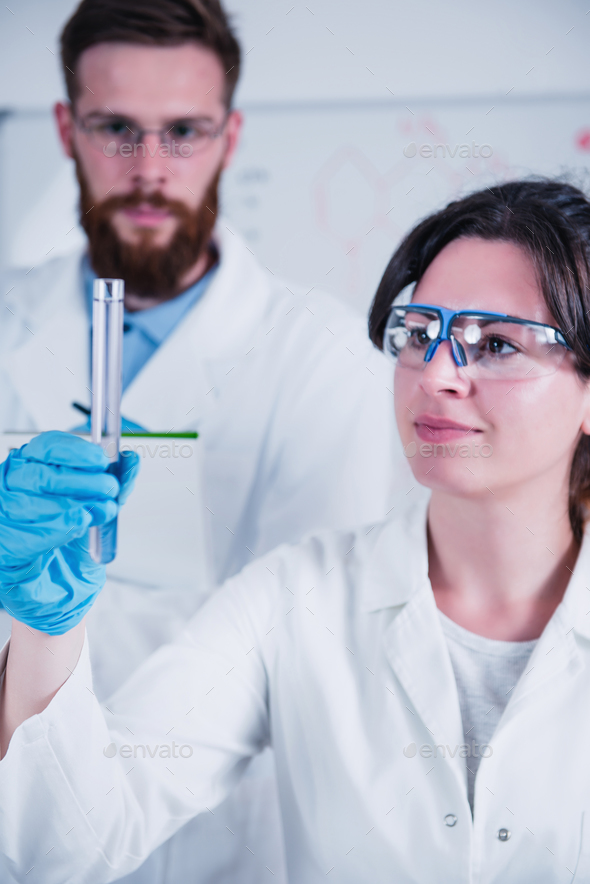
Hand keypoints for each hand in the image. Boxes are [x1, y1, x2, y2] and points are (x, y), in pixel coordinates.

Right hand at [0, 431, 139, 634]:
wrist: (63, 591)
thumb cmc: (74, 546)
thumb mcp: (101, 508)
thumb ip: (117, 482)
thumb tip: (131, 460)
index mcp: (32, 470)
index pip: (45, 447)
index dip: (75, 451)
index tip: (102, 459)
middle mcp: (10, 489)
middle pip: (40, 475)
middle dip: (82, 481)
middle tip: (109, 489)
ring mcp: (2, 518)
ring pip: (29, 502)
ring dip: (73, 507)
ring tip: (99, 513)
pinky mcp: (3, 548)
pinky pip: (24, 535)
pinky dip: (56, 531)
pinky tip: (75, 529)